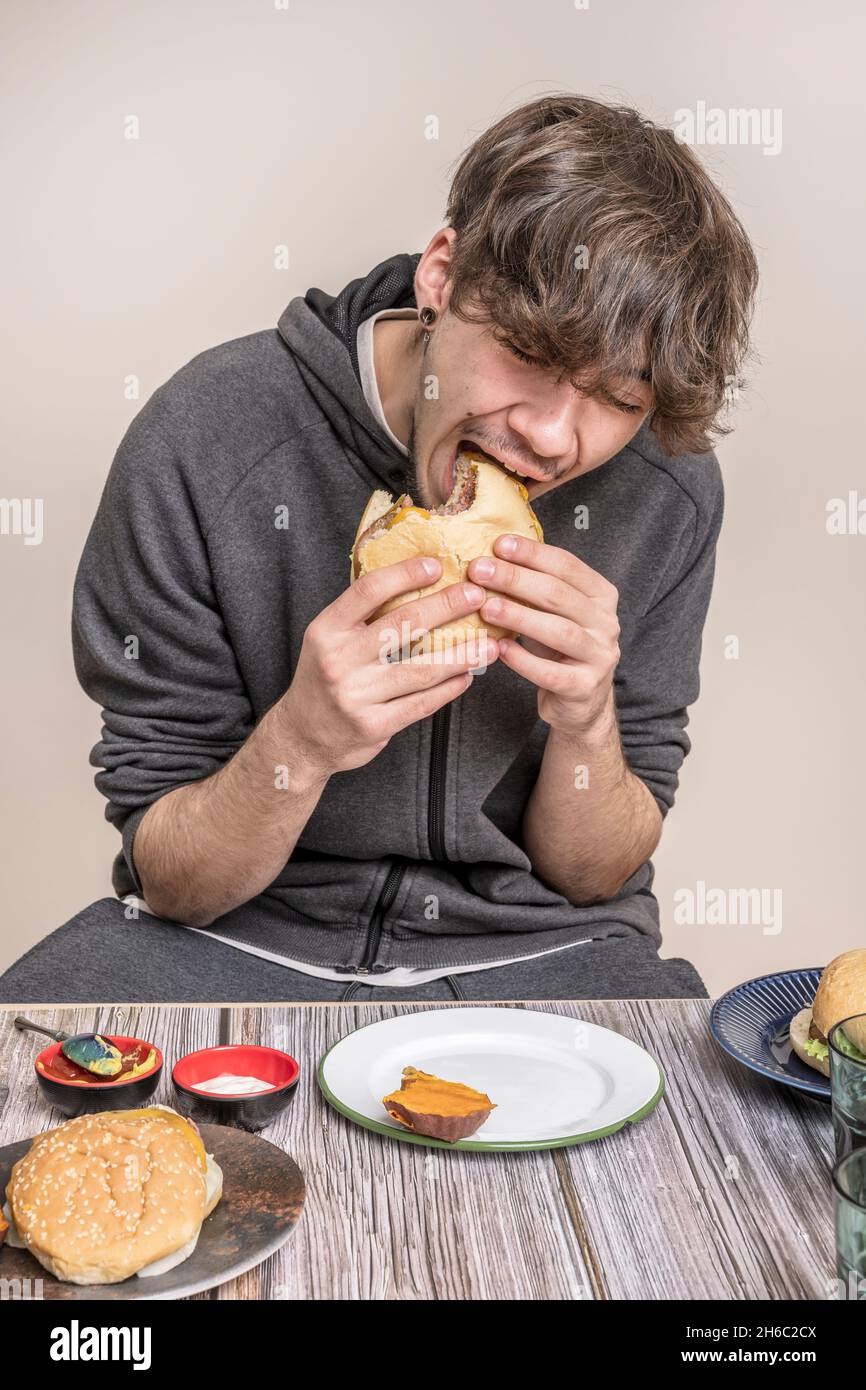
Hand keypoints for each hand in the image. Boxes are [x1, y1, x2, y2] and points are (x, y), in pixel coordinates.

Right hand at [279, 557, 498, 775]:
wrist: (303, 737)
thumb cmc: (324, 679)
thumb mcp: (328, 639)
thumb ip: (362, 617)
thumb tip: (416, 583)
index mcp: (327, 630)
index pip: (369, 591)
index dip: (406, 574)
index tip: (437, 565)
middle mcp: (339, 660)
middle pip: (402, 625)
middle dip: (446, 606)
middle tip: (477, 594)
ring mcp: (357, 695)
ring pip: (420, 670)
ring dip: (461, 655)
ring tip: (489, 643)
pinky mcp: (374, 725)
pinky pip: (421, 703)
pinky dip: (449, 689)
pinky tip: (468, 676)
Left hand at [467, 535, 619, 738]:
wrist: (580, 701)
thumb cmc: (558, 649)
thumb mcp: (552, 613)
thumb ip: (533, 587)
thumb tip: (490, 556)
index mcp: (601, 595)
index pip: (567, 565)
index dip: (532, 553)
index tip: (498, 544)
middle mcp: (607, 622)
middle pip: (558, 594)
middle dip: (516, 579)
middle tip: (480, 571)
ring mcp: (600, 656)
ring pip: (559, 631)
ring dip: (519, 617)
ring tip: (486, 608)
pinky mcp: (585, 687)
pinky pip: (552, 673)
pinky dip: (524, 660)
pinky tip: (500, 649)